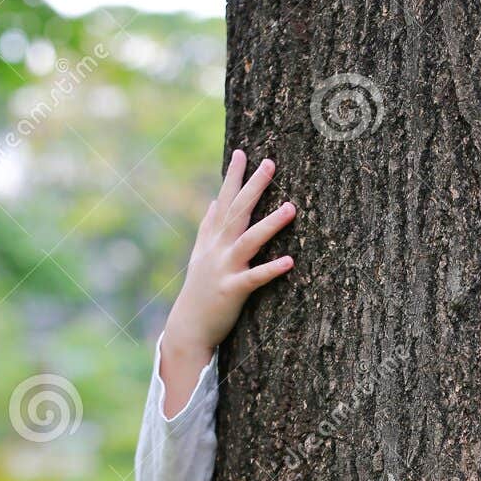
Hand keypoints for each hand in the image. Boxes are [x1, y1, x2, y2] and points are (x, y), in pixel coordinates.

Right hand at [159, 150, 294, 415]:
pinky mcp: (232, 291)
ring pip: (248, 240)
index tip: (243, 152)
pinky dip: (271, 269)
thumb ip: (209, 227)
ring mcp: (224, 269)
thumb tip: (216, 200)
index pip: (224, 201)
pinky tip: (290, 261)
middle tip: (271, 163)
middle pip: (237, 212)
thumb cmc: (201, 290)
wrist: (188, 327)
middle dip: (253, 187)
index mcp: (212, 240)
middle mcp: (217, 250)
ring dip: (270, 223)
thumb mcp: (202, 254)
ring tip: (291, 207)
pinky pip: (255, 278)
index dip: (232, 177)